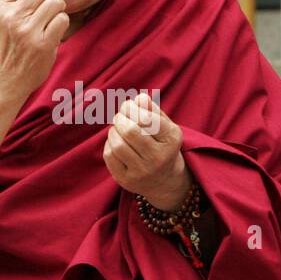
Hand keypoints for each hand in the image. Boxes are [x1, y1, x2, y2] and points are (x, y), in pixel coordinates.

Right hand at [0, 0, 68, 101]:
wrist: (4, 79)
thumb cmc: (7, 47)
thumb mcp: (3, 19)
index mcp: (1, 6)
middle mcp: (12, 15)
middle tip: (55, 4)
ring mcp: (27, 30)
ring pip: (56, 2)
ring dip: (59, 9)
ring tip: (52, 20)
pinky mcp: (42, 43)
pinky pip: (62, 19)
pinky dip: (62, 23)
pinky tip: (54, 32)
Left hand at [104, 93, 189, 209]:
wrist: (165, 180)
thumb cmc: (162, 145)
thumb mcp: (165, 126)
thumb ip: (153, 110)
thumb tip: (138, 99)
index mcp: (171, 140)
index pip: (146, 119)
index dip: (131, 108)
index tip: (128, 106)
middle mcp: (158, 158)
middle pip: (130, 131)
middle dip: (120, 118)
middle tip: (120, 116)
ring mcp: (142, 172)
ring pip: (118, 145)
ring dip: (113, 131)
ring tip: (117, 128)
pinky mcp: (126, 180)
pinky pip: (109, 156)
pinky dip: (109, 144)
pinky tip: (115, 142)